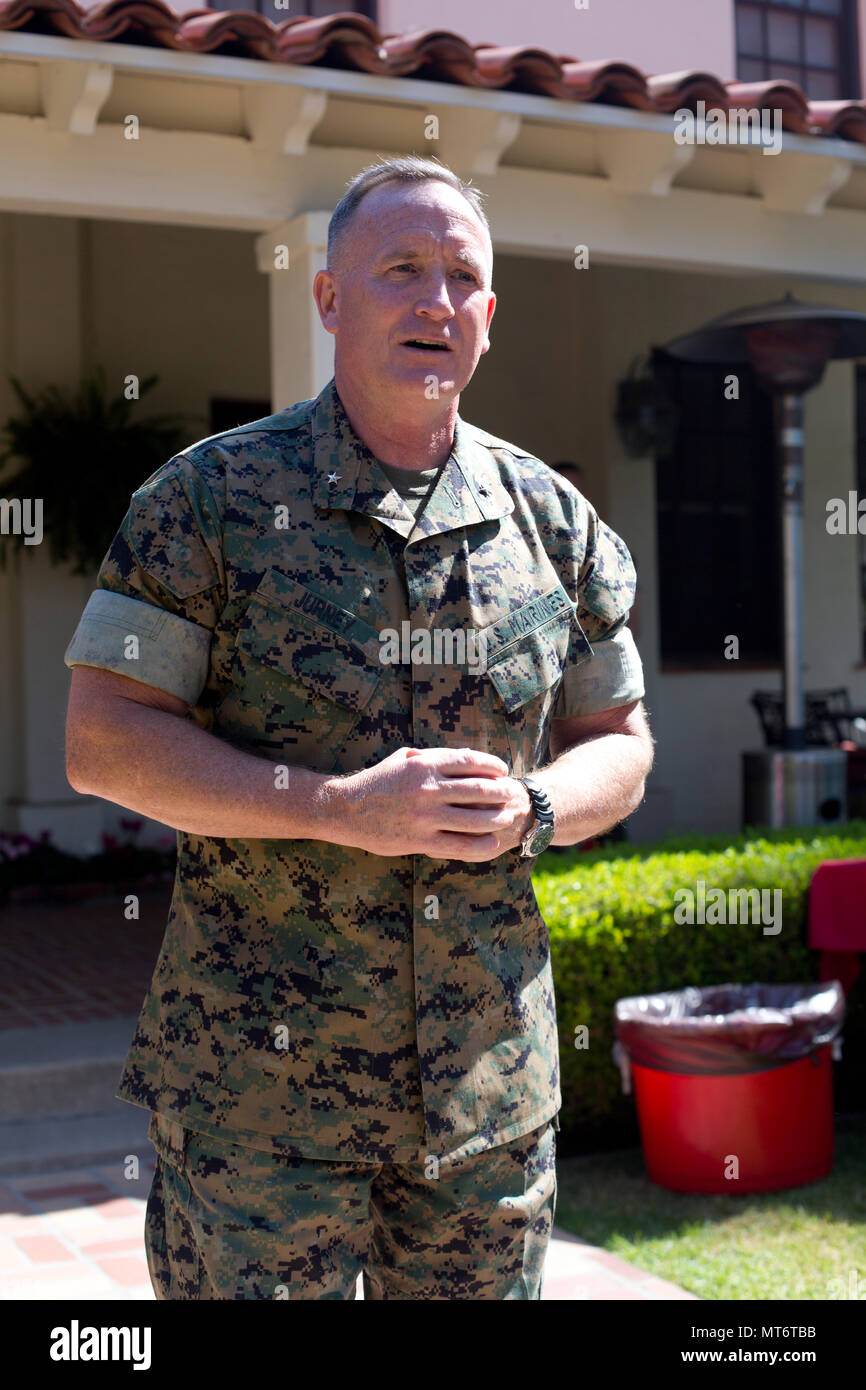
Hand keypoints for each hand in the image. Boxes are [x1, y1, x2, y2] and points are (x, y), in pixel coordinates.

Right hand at [330, 746, 535, 861]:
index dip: (492, 766)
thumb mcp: (403, 758)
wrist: (344, 809)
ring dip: (497, 818)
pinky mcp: (419, 840)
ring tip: (508, 817)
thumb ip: (433, 757)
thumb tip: (467, 757)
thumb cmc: (377, 781)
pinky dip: (481, 845)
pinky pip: (459, 845)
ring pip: (474, 819)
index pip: (470, 761)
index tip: (503, 770)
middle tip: (513, 794)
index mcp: (424, 765)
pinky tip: (493, 844)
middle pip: (479, 790)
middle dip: (502, 792)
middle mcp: (427, 789)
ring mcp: (425, 816)